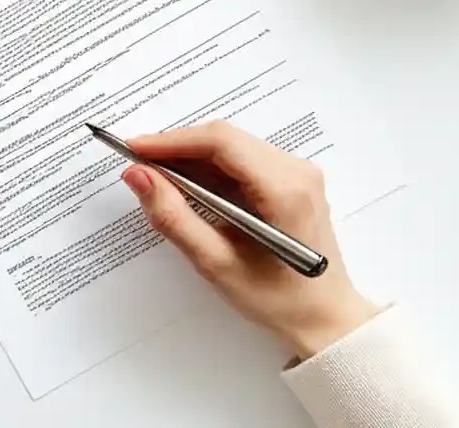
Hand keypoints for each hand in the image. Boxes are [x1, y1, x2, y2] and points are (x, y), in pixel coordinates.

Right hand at [122, 121, 375, 358]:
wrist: (324, 318)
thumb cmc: (277, 299)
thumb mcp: (216, 262)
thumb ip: (173, 216)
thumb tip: (138, 176)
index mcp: (285, 189)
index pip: (221, 143)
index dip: (172, 141)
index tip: (134, 148)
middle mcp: (297, 171)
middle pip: (226, 140)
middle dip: (178, 147)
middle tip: (139, 165)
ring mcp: (298, 173)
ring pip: (233, 147)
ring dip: (193, 158)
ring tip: (157, 176)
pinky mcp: (293, 181)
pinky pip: (244, 161)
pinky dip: (212, 169)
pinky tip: (189, 186)